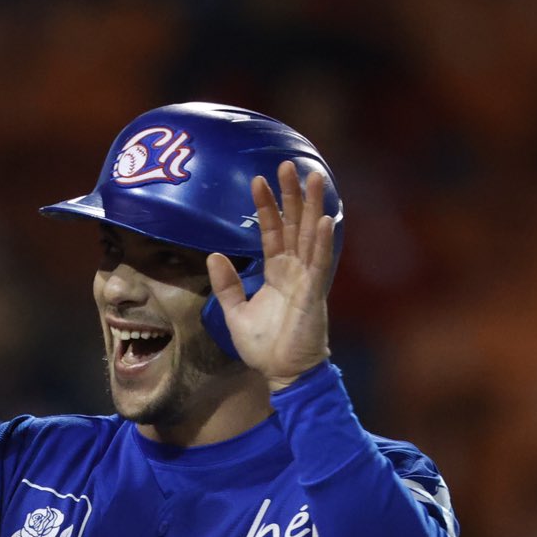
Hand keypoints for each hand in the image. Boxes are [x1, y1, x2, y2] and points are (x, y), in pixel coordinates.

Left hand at [207, 161, 339, 391]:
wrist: (282, 372)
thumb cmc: (265, 346)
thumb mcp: (235, 312)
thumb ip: (226, 284)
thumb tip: (213, 255)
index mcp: (278, 271)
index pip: (272, 231)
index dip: (266, 206)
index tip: (258, 180)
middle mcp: (295, 270)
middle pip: (294, 223)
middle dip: (291, 194)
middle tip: (288, 164)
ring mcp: (307, 279)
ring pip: (309, 235)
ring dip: (311, 206)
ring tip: (313, 177)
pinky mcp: (314, 293)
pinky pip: (319, 263)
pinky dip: (321, 241)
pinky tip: (323, 219)